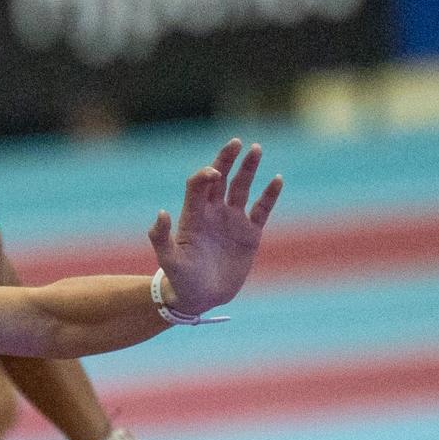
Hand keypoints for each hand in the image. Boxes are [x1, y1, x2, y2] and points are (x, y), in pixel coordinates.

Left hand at [148, 140, 281, 316]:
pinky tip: (277, 179)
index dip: (205, 174)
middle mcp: (213, 213)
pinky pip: (262, 209)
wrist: (200, 297)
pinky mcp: (249, 233)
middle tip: (237, 142)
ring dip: (248, 169)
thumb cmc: (180, 279)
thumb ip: (161, 238)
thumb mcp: (169, 261)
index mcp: (193, 216)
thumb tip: (161, 213)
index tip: (214, 173)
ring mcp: (232, 221)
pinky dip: (269, 195)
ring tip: (255, 149)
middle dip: (227, 159)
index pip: (199, 185)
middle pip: (221, 178)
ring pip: (241, 188)